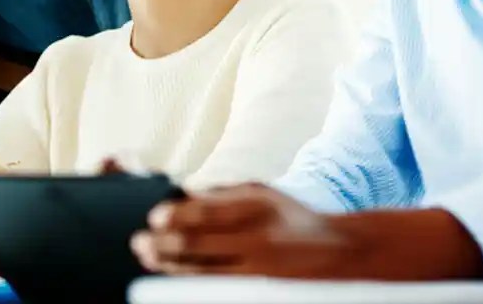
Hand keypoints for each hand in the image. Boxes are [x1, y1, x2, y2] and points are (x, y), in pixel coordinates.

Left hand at [131, 183, 482, 279]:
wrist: (342, 253)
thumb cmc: (293, 217)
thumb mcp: (263, 193)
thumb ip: (223, 193)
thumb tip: (181, 193)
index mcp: (258, 207)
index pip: (209, 212)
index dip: (177, 216)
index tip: (154, 218)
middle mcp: (259, 238)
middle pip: (201, 244)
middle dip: (164, 246)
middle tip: (139, 243)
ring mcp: (260, 268)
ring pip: (204, 270)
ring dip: (171, 266)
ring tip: (148, 259)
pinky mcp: (261, 289)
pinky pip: (218, 287)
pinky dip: (193, 281)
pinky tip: (175, 277)